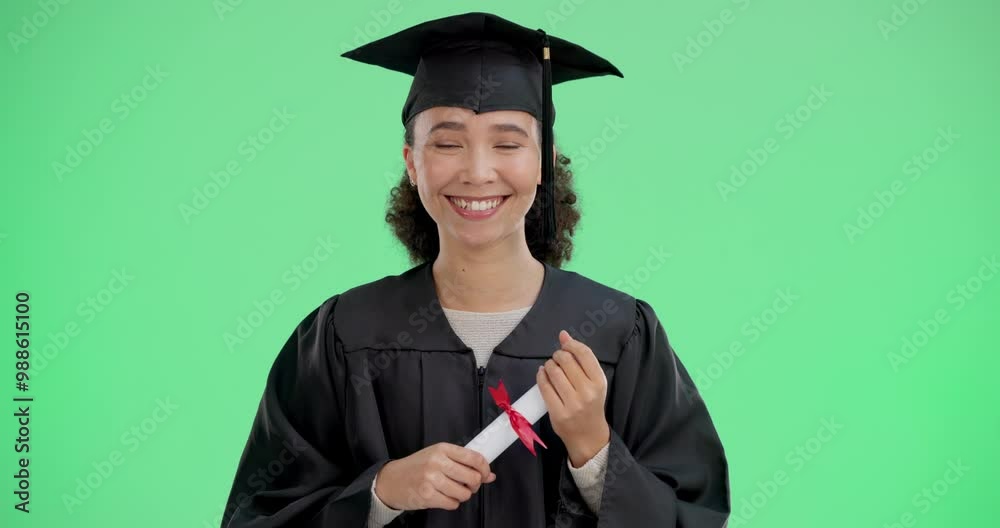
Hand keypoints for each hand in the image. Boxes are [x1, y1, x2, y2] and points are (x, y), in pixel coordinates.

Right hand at [374, 443, 496, 510]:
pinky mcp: (427, 495)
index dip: (485, 468)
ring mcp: (431, 479)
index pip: (474, 457)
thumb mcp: (438, 457)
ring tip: (453, 491)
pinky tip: (444, 497)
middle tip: (469, 485)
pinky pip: (452, 503)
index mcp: (442, 449)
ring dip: (462, 495)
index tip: (486, 474)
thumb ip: (462, 463)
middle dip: (474, 484)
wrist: (391, 480)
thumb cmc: (416, 467)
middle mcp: (437, 462)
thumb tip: (489, 475)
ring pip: (464, 493)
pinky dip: (452, 503)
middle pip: (472, 477)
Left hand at [537, 330, 610, 467]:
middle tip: (556, 359)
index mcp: (599, 382)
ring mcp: (572, 403)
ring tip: (550, 367)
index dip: (571, 344)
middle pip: (566, 361)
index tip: (565, 344)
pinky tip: (542, 375)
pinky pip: (544, 387)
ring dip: (548, 365)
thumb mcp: (594, 382)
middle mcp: (587, 392)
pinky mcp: (558, 413)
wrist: (588, 435)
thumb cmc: (591, 404)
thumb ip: (581, 359)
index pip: (584, 354)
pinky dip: (541, 377)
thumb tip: (563, 334)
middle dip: (557, 355)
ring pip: (553, 372)